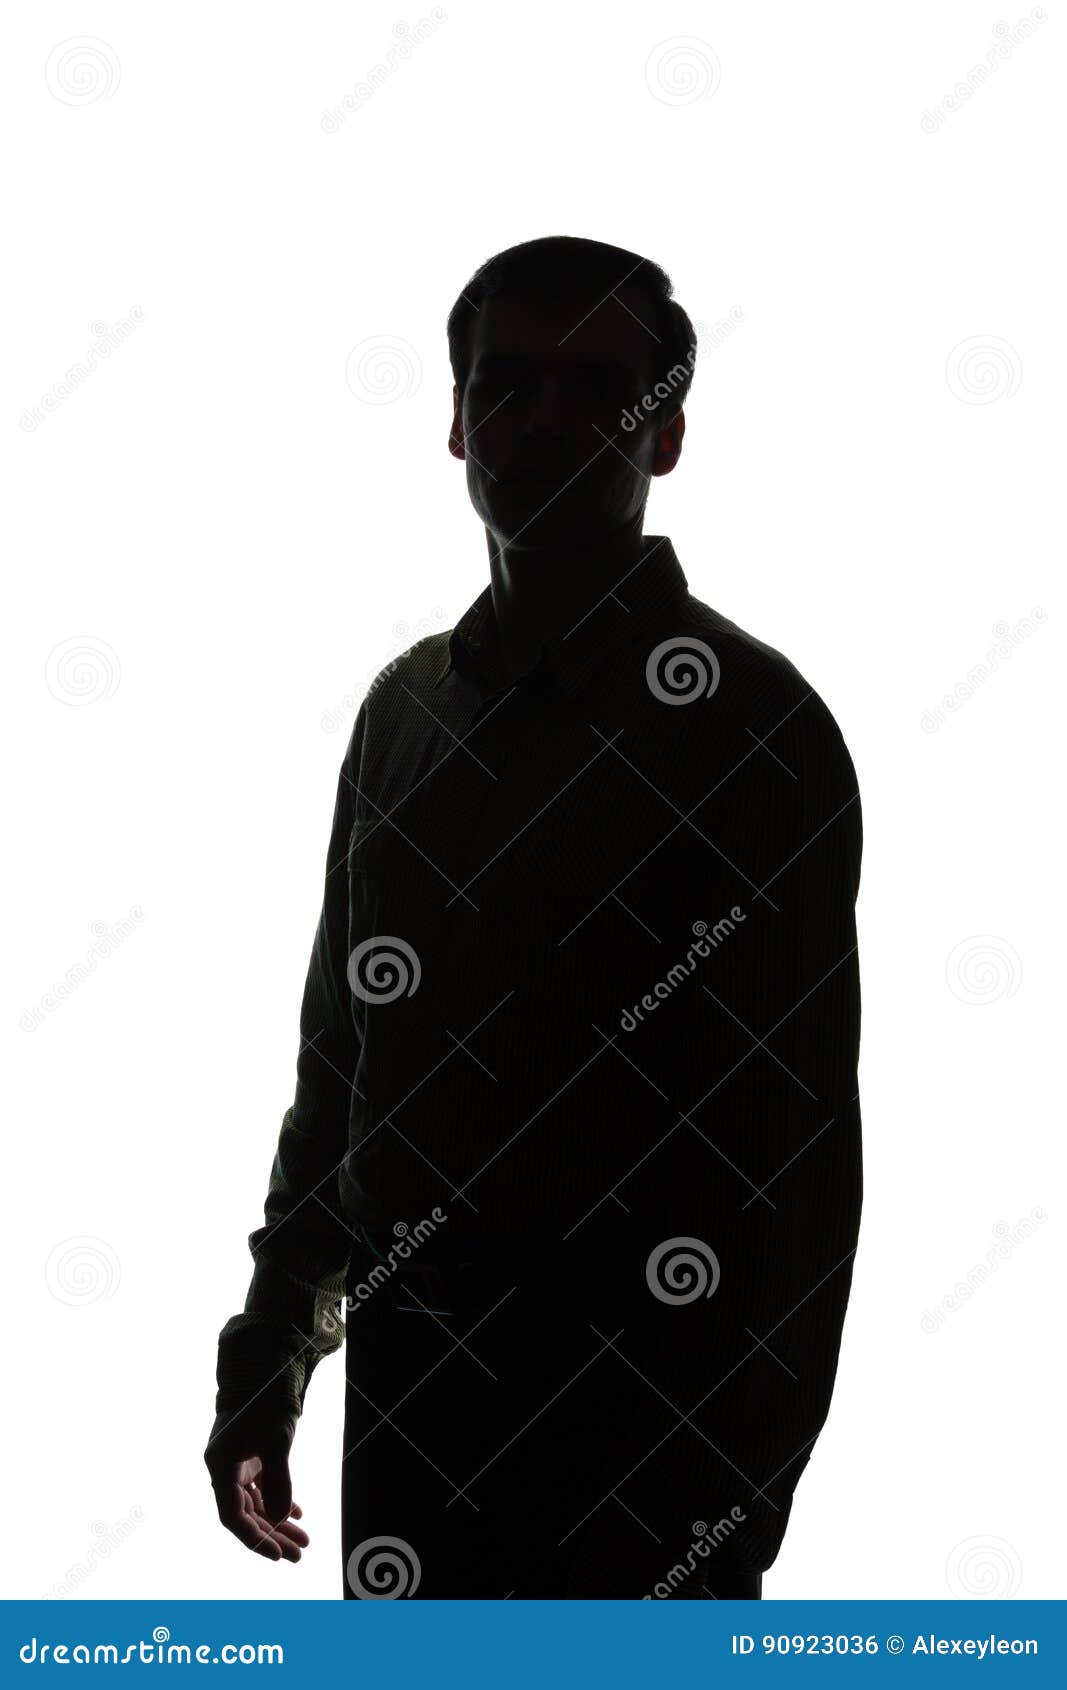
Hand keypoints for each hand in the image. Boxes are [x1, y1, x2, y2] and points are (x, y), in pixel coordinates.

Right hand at [204, 1406, 307, 1561]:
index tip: (278, 1556)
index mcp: (220, 1467)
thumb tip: (280, 1517)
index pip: (233, 1516)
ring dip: (279, 1521)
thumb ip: (278, 1481)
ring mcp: (236, 1464)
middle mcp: (224, 1470)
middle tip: (298, 1555)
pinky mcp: (249, 1458)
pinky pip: (262, 1489)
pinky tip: (298, 1514)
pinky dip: (279, 1501)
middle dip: (273, 1536)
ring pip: (256, 1504)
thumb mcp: (276, 1442)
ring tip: (304, 1540)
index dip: (254, 1539)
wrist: (264, 1371)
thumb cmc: (266, 1403)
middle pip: (247, 1515)